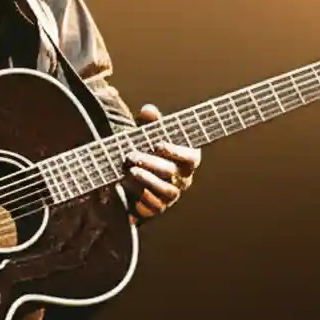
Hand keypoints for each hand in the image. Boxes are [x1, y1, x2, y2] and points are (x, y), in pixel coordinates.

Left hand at [123, 103, 201, 223]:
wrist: (126, 181)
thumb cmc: (143, 154)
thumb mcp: (144, 137)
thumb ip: (148, 124)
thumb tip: (149, 110)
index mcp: (185, 161)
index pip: (192, 158)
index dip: (177, 151)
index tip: (158, 144)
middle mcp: (182, 180)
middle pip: (173, 173)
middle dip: (151, 163)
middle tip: (131, 156)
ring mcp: (170, 197)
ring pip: (166, 191)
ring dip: (146, 180)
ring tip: (129, 171)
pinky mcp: (156, 209)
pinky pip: (154, 207)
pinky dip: (141, 197)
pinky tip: (127, 186)